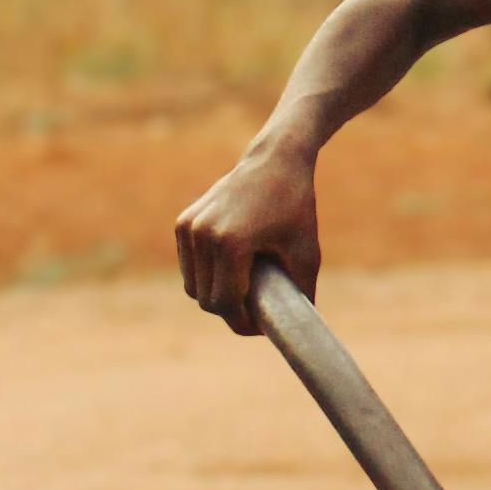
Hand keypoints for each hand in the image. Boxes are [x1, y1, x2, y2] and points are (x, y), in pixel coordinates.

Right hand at [174, 134, 320, 334]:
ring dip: (214, 296)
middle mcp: (203, 234)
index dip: (242, 324)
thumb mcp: (306, 251)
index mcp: (231, 243)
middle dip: (230, 312)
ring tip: (242, 293)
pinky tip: (229, 272)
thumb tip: (298, 326)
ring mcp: (189, 227)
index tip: (260, 328)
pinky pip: (189, 266)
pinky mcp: (183, 222)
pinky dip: (205, 276)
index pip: (225, 304)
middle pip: (206, 300)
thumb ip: (302, 291)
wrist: (275, 160)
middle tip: (254, 313)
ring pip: (193, 286)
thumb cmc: (295, 205)